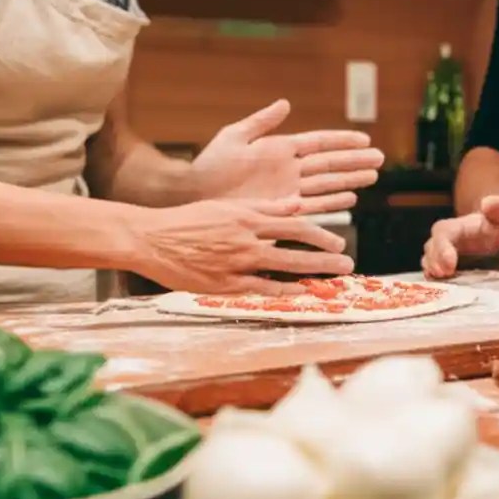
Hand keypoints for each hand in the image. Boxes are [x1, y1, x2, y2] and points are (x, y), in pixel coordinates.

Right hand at [134, 198, 353, 294]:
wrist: (151, 239)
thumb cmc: (189, 220)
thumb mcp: (226, 206)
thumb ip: (262, 206)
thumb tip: (296, 204)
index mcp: (246, 217)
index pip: (294, 224)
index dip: (319, 234)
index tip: (337, 242)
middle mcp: (245, 240)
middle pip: (295, 248)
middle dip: (325, 258)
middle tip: (346, 265)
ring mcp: (235, 264)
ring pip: (281, 271)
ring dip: (310, 276)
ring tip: (330, 283)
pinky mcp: (223, 284)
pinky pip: (260, 289)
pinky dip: (282, 291)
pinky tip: (299, 293)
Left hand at [192, 100, 384, 214]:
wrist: (195, 194)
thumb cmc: (210, 166)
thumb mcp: (234, 137)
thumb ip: (262, 122)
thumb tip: (285, 104)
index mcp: (280, 149)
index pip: (319, 142)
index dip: (342, 141)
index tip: (365, 139)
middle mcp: (288, 170)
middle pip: (329, 164)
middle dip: (354, 162)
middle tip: (379, 159)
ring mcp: (287, 190)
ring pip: (326, 185)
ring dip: (350, 181)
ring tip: (372, 177)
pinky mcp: (282, 209)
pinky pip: (312, 206)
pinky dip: (331, 203)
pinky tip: (350, 199)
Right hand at [421, 195, 498, 278]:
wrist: (492, 241)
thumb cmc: (493, 228)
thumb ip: (496, 209)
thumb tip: (489, 202)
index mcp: (452, 227)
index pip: (441, 235)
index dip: (442, 249)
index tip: (451, 265)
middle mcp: (440, 241)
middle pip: (430, 251)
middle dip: (435, 263)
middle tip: (445, 275)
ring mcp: (438, 257)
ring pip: (428, 263)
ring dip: (434, 273)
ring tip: (443, 283)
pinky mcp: (441, 270)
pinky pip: (432, 276)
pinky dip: (436, 283)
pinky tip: (445, 291)